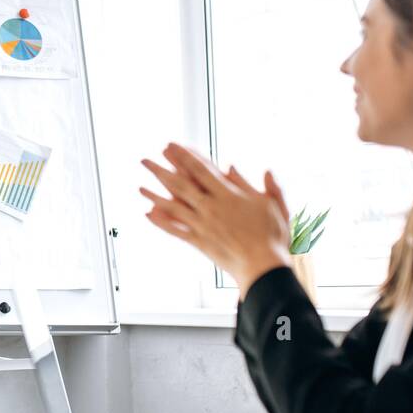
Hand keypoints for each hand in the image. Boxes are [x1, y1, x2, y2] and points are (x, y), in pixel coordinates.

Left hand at [140, 143, 290, 296]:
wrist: (263, 266)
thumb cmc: (273, 235)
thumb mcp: (273, 204)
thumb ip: (258, 182)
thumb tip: (235, 166)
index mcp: (228, 195)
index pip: (201, 170)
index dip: (184, 157)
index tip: (171, 146)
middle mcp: (211, 207)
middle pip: (181, 185)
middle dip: (162, 171)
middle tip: (145, 161)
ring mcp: (202, 225)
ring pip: (173, 206)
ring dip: (154, 195)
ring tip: (140, 187)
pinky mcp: (199, 241)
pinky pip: (175, 230)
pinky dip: (161, 222)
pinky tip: (148, 214)